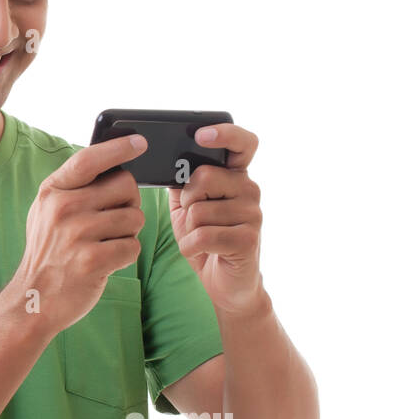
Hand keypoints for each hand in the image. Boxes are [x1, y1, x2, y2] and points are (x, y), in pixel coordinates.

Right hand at [10, 134, 147, 336]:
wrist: (33, 299)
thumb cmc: (49, 252)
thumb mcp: (47, 212)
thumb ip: (72, 187)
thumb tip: (113, 163)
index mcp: (52, 191)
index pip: (89, 160)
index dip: (117, 148)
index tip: (140, 142)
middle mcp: (63, 208)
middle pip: (125, 186)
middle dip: (129, 202)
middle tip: (115, 218)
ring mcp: (77, 234)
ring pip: (134, 218)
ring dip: (128, 233)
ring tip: (105, 244)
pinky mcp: (92, 260)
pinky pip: (132, 246)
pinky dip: (126, 255)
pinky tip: (106, 262)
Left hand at [168, 123, 266, 316]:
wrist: (224, 284)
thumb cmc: (204, 240)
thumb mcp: (187, 207)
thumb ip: (182, 182)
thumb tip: (166, 159)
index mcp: (235, 176)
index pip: (242, 143)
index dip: (224, 134)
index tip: (201, 134)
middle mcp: (249, 189)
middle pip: (204, 177)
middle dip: (187, 201)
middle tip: (193, 219)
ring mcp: (253, 214)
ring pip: (198, 210)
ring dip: (187, 231)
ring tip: (200, 240)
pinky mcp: (248, 239)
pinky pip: (202, 235)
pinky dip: (190, 247)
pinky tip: (201, 252)